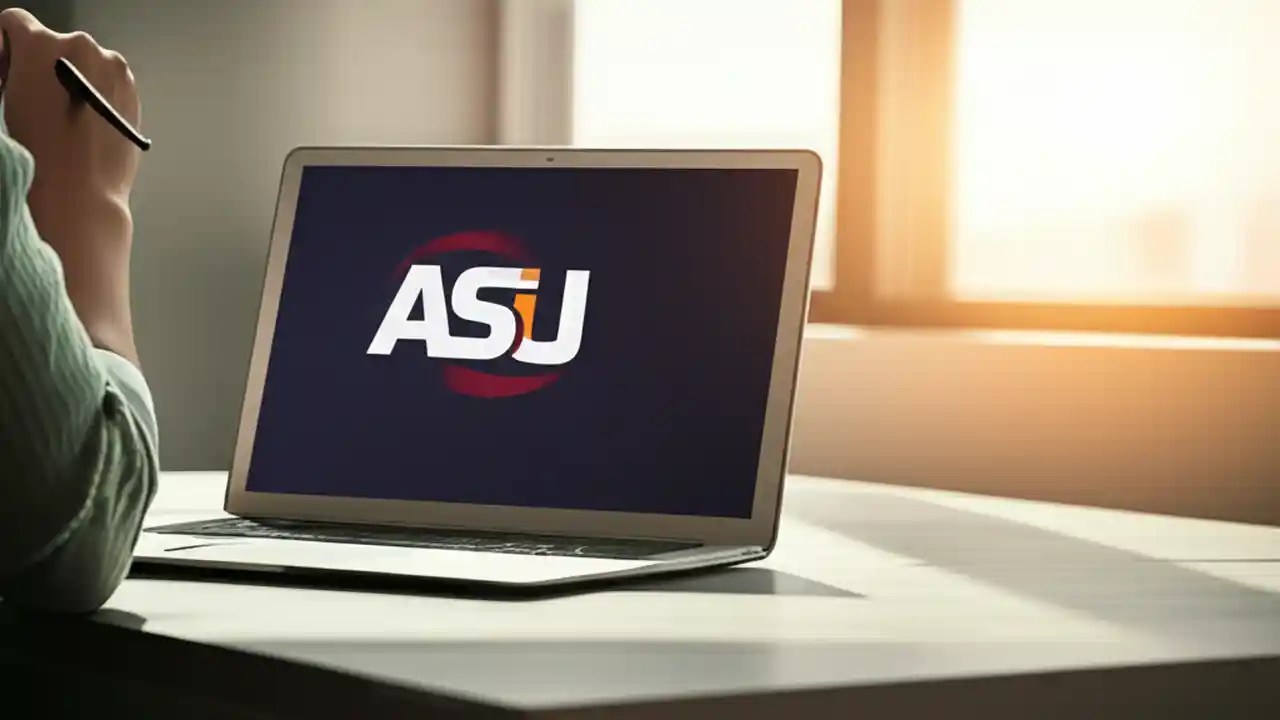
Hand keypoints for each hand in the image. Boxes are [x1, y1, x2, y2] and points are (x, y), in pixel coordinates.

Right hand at [0, 8, 141, 364]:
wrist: (79, 193)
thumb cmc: (37, 154)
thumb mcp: (7, 104)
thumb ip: (14, 73)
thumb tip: (17, 72)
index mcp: (42, 43)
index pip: (14, 22)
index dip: (5, 47)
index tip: (5, 71)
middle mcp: (82, 47)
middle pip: (51, 41)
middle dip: (37, 64)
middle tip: (31, 100)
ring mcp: (112, 68)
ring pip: (82, 59)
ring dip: (69, 77)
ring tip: (59, 117)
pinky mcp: (132, 90)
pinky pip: (107, 79)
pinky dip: (94, 91)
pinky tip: (81, 122)